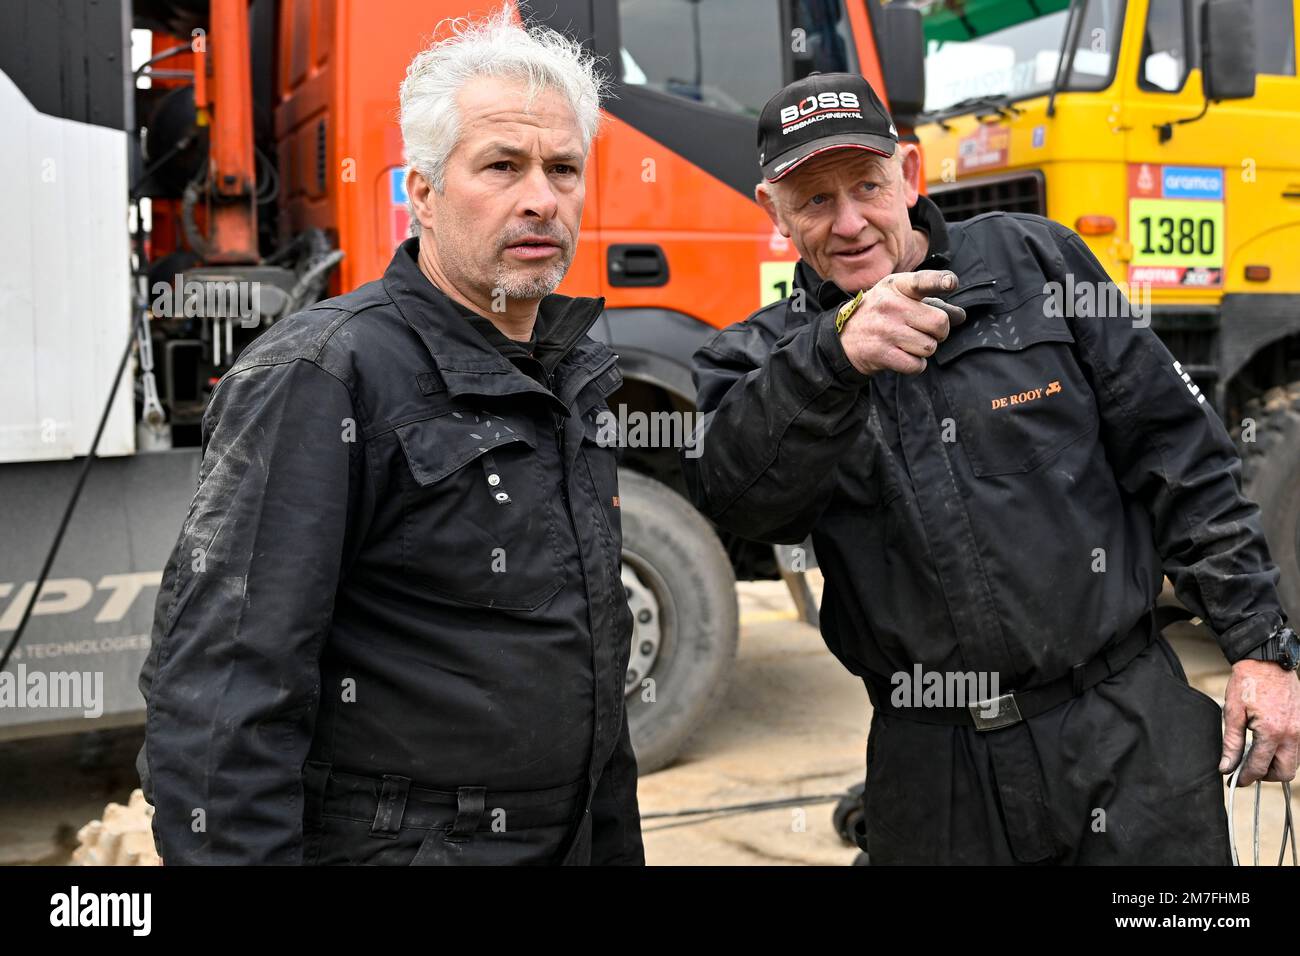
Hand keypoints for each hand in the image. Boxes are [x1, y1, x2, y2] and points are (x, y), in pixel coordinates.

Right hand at [839, 270, 966, 376]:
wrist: (843, 337)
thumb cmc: (881, 314)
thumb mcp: (900, 298)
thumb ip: (932, 304)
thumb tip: (961, 316)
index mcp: (896, 286)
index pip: (922, 281)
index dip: (939, 282)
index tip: (951, 284)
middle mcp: (891, 305)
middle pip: (939, 323)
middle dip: (939, 333)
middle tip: (926, 332)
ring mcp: (885, 330)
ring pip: (929, 347)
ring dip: (924, 350)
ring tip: (908, 343)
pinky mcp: (881, 353)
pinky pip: (916, 365)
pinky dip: (914, 365)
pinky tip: (903, 356)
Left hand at [1219, 659, 1299, 784]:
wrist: (1267, 661)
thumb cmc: (1247, 683)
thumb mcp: (1232, 713)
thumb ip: (1231, 743)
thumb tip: (1226, 767)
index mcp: (1272, 732)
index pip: (1260, 767)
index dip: (1246, 777)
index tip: (1235, 780)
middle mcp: (1293, 734)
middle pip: (1285, 772)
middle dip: (1266, 776)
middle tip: (1249, 770)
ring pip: (1293, 762)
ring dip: (1276, 764)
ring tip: (1257, 755)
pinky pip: (1298, 748)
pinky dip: (1284, 752)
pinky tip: (1268, 743)